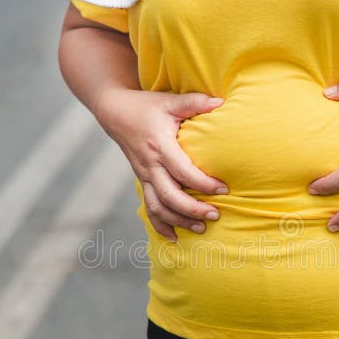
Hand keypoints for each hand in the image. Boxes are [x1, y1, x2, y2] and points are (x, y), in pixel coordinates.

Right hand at [96, 89, 228, 241]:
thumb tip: (221, 102)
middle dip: (192, 209)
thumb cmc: (147, 106)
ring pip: (158, 207)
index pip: (182, 171)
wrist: (114, 112)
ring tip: (201, 228)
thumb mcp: (170, 101)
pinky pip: (149, 208)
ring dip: (179, 220)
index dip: (203, 183)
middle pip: (170, 195)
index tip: (223, 189)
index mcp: (159, 145)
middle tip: (216, 214)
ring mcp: (144, 175)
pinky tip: (175, 237)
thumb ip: (195, 102)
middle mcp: (150, 164)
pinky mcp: (142, 181)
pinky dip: (160, 225)